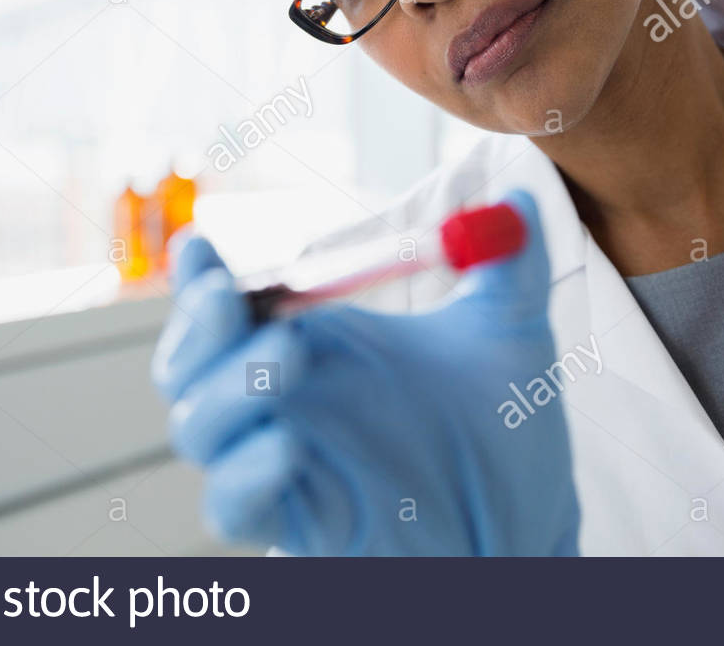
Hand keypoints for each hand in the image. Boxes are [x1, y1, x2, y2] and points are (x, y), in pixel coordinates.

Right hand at [149, 189, 579, 554]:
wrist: (531, 529)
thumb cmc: (505, 438)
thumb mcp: (510, 338)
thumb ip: (510, 267)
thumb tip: (523, 195)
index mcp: (318, 345)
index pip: (235, 306)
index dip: (202, 277)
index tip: (199, 245)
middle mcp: (288, 401)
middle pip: (191, 362)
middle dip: (196, 326)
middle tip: (230, 296)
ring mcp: (287, 463)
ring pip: (200, 429)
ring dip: (224, 390)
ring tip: (286, 355)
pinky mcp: (300, 523)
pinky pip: (234, 506)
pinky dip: (246, 475)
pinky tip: (287, 447)